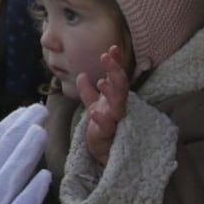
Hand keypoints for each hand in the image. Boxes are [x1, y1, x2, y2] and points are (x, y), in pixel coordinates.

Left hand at [76, 45, 128, 164]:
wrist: (104, 154)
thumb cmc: (103, 130)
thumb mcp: (94, 107)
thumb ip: (88, 93)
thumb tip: (83, 75)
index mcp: (113, 100)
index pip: (117, 79)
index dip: (115, 64)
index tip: (112, 48)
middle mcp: (117, 108)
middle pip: (120, 88)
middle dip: (115, 72)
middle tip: (107, 57)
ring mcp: (114, 122)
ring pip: (117, 105)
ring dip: (111, 92)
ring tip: (103, 81)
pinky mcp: (107, 136)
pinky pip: (106, 127)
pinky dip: (101, 120)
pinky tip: (94, 112)